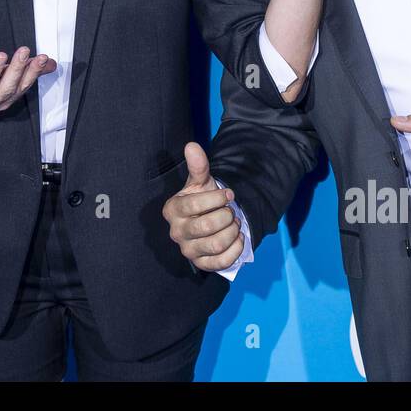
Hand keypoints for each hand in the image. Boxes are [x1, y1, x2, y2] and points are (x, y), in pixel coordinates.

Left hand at [0, 47, 56, 122]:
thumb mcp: (0, 80)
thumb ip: (25, 71)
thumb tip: (49, 63)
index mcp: (2, 100)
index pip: (21, 88)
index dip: (32, 74)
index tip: (42, 59)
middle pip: (5, 90)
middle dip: (17, 71)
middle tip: (24, 52)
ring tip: (3, 55)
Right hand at [162, 142, 243, 271]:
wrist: (208, 220)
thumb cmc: (203, 199)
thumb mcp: (200, 181)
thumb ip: (197, 165)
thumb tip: (192, 145)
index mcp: (172, 209)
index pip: (195, 205)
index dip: (217, 198)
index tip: (229, 195)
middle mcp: (176, 232)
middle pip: (207, 226)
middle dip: (226, 216)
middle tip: (230, 211)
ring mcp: (188, 250)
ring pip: (216, 244)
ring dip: (232, 232)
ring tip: (234, 224)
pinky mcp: (201, 264)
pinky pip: (222, 262)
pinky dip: (236, 249)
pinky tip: (237, 238)